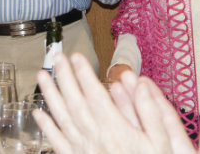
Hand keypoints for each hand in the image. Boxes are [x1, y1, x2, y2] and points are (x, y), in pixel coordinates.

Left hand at [33, 52, 199, 153]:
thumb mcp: (161, 141)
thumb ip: (151, 111)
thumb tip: (140, 84)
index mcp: (115, 130)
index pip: (95, 95)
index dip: (84, 74)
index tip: (77, 56)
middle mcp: (95, 138)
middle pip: (75, 102)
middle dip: (64, 77)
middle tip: (56, 56)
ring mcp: (83, 150)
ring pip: (62, 118)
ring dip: (51, 96)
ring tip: (42, 76)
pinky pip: (57, 142)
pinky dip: (46, 127)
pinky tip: (38, 114)